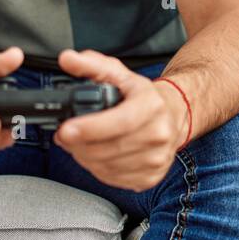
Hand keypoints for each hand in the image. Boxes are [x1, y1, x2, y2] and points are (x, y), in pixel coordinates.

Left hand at [53, 48, 185, 191]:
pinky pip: (114, 179)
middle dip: (79, 144)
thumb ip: (91, 66)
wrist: (173, 114)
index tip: (66, 129)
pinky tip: (97, 155)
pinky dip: (98, 169)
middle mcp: (159, 133)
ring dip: (85, 157)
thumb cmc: (144, 96)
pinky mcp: (151, 177)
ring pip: (108, 167)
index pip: (120, 122)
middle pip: (109, 149)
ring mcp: (157, 158)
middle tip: (65, 135)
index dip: (90, 129)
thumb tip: (68, 59)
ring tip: (80, 143)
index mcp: (152, 105)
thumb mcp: (120, 74)